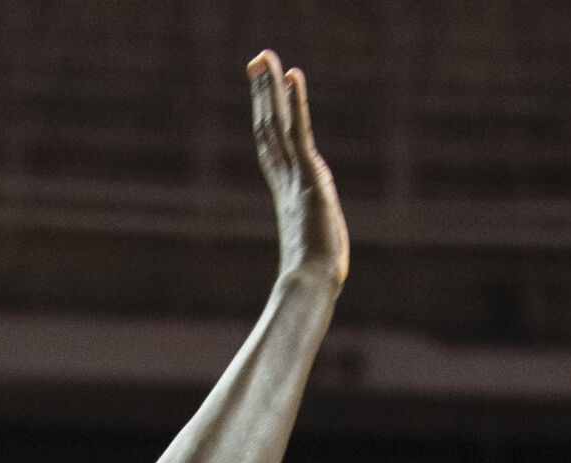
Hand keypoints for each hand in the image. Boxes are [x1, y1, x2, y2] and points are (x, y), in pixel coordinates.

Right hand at [248, 51, 348, 288]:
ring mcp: (294, 178)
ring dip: (269, 89)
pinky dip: (295, 101)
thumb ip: (310, 263)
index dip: (268, 122)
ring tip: (262, 58)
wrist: (310, 288)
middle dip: (262, 96)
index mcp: (288, 199)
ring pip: (276, 125)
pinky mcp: (308, 176)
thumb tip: (304, 296)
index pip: (274, 153)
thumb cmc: (313, 286)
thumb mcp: (316, 263)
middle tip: (255, 63)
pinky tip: (292, 74)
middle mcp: (286, 184)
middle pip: (268, 131)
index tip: (266, 99)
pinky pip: (298, 130)